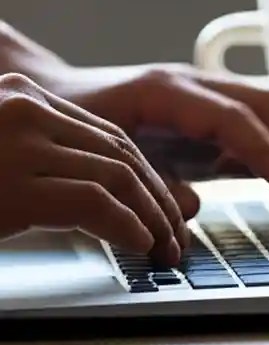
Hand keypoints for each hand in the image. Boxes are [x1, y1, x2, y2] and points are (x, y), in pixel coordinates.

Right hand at [0, 73, 186, 262]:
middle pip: (120, 152)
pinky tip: (140, 245)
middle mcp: (24, 109)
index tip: (166, 208)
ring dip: (151, 218)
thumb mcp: (7, 158)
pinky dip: (126, 226)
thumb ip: (60, 164)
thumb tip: (144, 194)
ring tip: (165, 248)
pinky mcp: (13, 185)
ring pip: (117, 176)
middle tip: (176, 235)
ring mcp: (18, 144)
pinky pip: (94, 202)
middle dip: (157, 198)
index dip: (148, 176)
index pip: (109, 135)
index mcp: (24, 95)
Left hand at [39, 64, 268, 225]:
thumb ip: (147, 178)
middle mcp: (200, 88)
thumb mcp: (101, 154)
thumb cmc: (68, 120)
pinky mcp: (213, 125)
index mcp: (171, 90)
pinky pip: (264, 137)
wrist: (50, 94)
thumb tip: (191, 208)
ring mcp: (211, 103)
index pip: (238, 120)